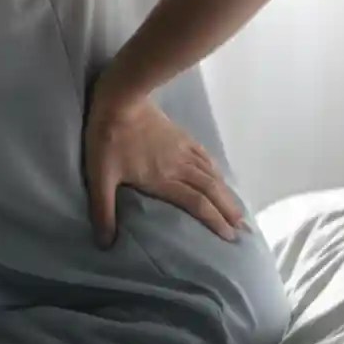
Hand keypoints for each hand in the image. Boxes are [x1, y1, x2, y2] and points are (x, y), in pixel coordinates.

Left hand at [84, 82, 244, 247]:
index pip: (197, 204)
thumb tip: (104, 243)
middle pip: (211, 191)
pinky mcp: (181, 136)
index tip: (229, 236)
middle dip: (228, 210)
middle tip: (242, 228)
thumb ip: (103, 211)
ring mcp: (183, 150)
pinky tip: (219, 176)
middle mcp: (180, 167)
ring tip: (237, 209)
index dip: (214, 221)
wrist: (120, 100)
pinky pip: (205, 157)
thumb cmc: (108, 139)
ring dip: (226, 193)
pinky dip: (216, 171)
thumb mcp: (100, 178)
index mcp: (164, 179)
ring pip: (212, 175)